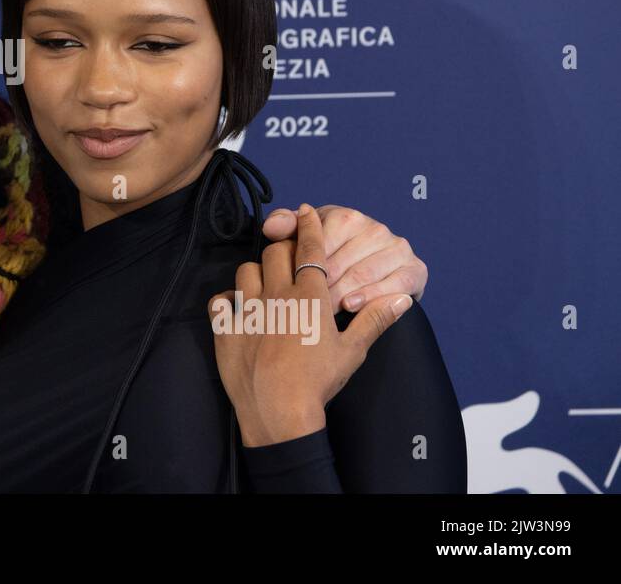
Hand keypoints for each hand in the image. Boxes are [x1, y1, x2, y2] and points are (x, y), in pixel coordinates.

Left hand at [210, 204, 414, 446]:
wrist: (279, 411)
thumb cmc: (318, 383)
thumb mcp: (352, 352)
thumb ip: (375, 320)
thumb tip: (402, 299)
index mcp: (310, 297)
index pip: (310, 249)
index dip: (310, 227)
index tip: (307, 211)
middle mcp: (277, 295)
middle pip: (275, 252)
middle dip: (282, 248)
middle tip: (287, 255)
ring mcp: (249, 310)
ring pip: (246, 270)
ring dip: (255, 272)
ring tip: (264, 283)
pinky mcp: (226, 328)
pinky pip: (220, 301)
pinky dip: (227, 302)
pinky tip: (237, 310)